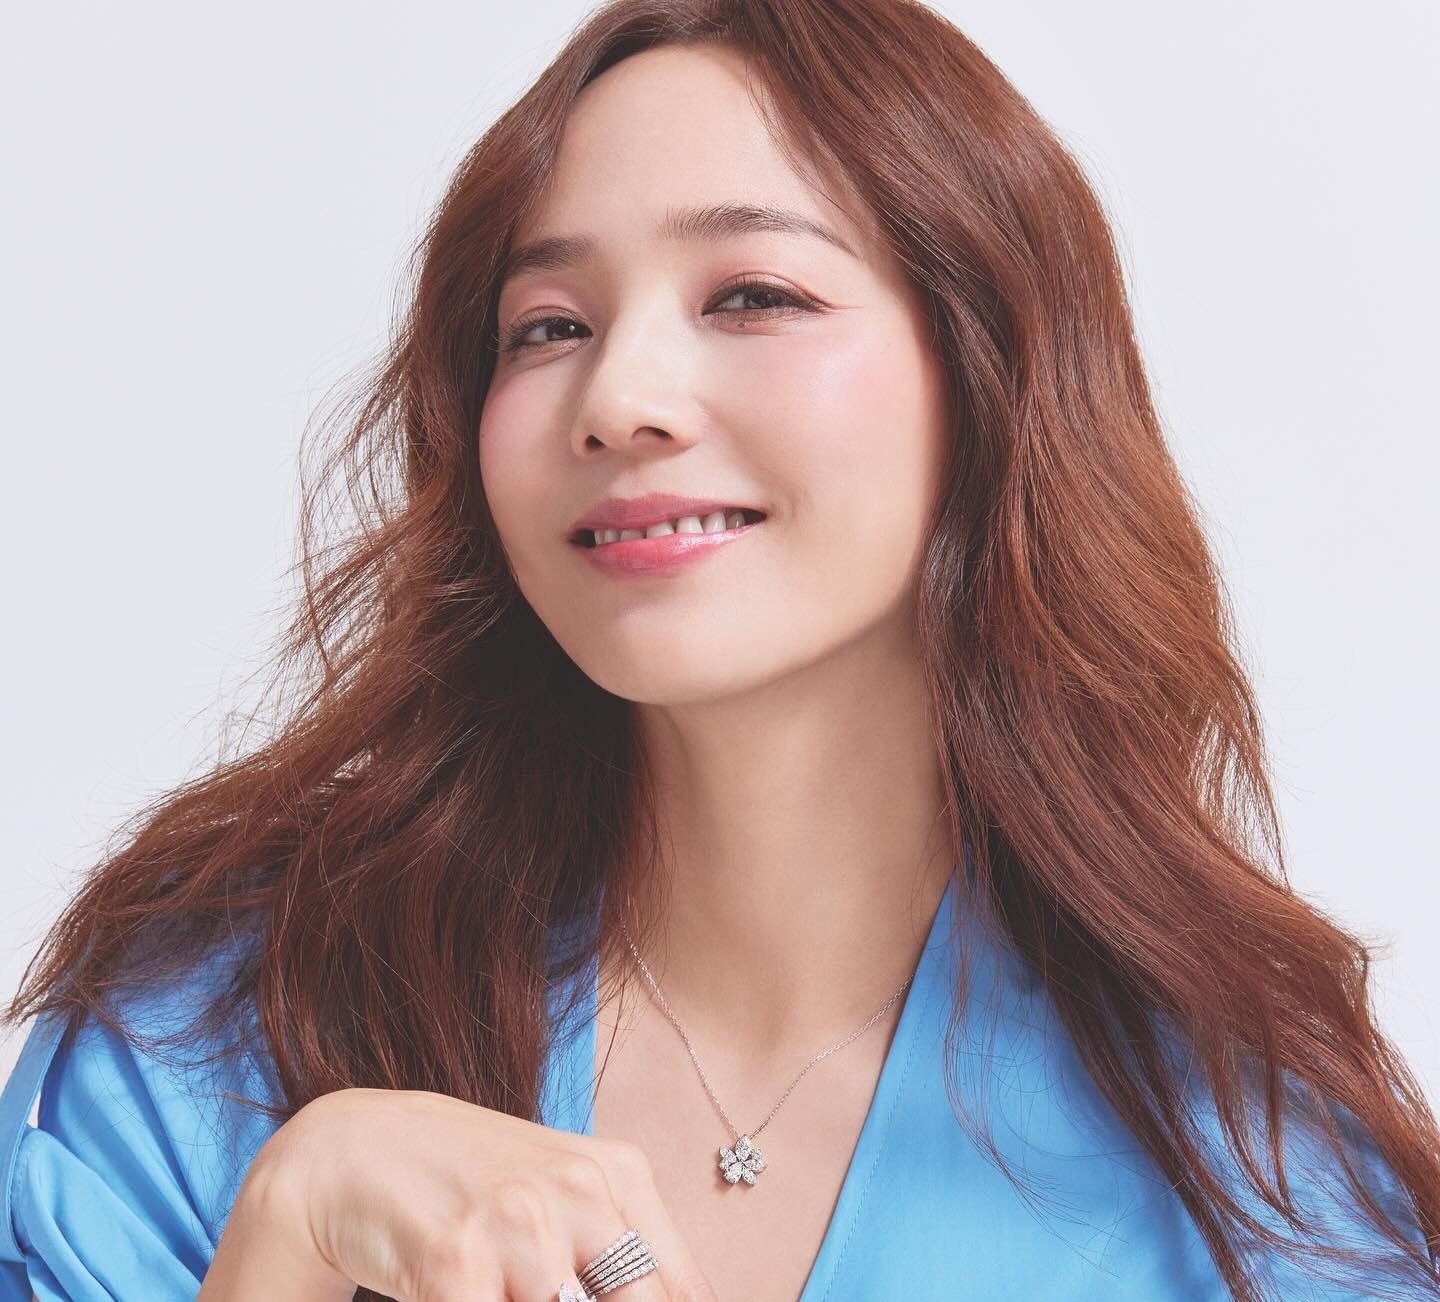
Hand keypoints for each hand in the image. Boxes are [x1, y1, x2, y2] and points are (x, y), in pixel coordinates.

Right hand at [253, 1085, 720, 1301]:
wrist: (356, 1148)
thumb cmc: (473, 1183)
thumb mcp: (564, 1200)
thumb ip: (629, 1257)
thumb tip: (690, 1301)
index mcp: (617, 1173)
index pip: (680, 1289)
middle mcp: (579, 1188)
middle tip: (549, 1295)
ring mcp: (519, 1219)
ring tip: (498, 1281)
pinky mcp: (457, 1257)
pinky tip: (456, 1289)